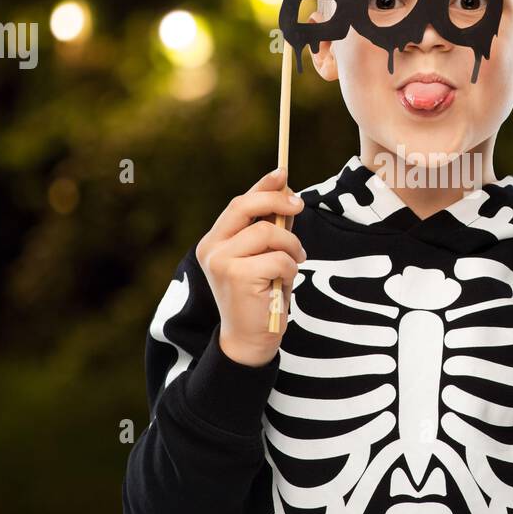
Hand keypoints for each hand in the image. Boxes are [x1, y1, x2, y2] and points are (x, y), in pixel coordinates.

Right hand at [195, 167, 306, 366]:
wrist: (249, 340)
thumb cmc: (259, 297)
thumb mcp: (262, 258)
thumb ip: (268, 230)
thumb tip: (286, 196)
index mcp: (214, 242)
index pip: (239, 204)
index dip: (261, 186)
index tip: (282, 173)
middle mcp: (212, 248)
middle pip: (246, 207)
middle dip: (278, 201)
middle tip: (300, 206)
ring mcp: (222, 261)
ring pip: (269, 233)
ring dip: (291, 247)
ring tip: (293, 263)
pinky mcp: (237, 276)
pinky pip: (279, 258)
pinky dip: (290, 269)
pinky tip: (283, 284)